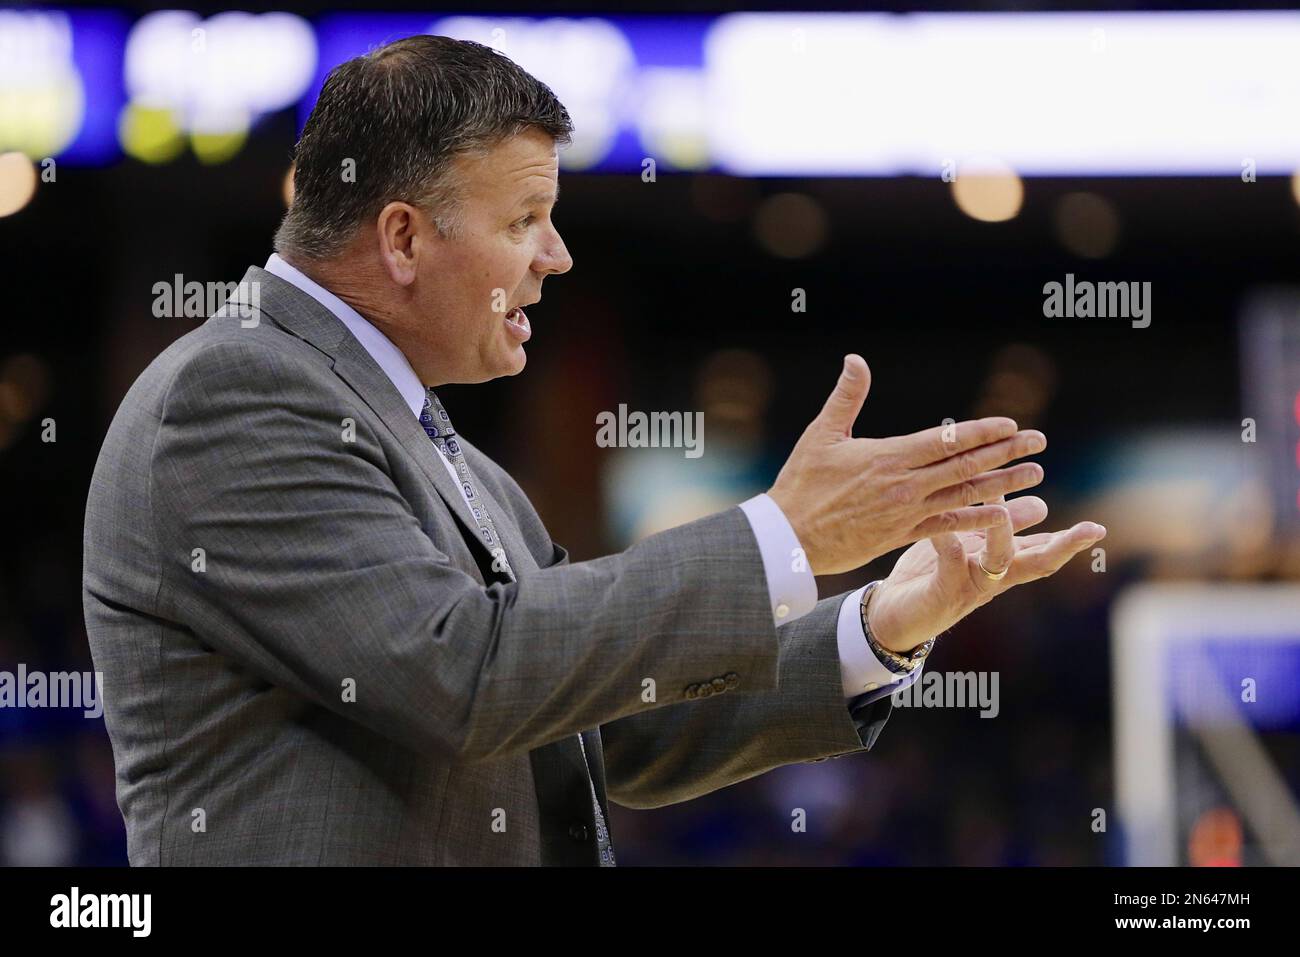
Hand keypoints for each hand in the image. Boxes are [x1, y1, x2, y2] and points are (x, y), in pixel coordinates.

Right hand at [769, 354, 1046, 574]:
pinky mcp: (902, 535)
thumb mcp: (822, 434)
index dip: (982, 431)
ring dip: (1004, 485)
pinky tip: (1005, 515)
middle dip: (1007, 452)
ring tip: (1035, 475)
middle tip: (1039, 442)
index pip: (947, 439)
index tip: (1011, 424)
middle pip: (966, 465)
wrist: (789, 537)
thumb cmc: (801, 484)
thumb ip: (846, 396)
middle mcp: (905, 484)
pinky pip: (948, 526)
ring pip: (965, 495)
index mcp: (889, 455)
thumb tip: (856, 359)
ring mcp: (907, 512)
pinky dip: (978, 520)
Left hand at [865, 494, 1106, 652]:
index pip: (1043, 550)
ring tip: (1008, 512)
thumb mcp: (972, 544)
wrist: (895, 610)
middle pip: (1036, 562)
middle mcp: (993, 575)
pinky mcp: (944, 591)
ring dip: (1004, 535)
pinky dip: (950, 540)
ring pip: (998, 561)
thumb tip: (1038, 502)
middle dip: (1063, 546)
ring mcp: (971, 585)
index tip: (1098, 528)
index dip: (1071, 541)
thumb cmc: (936, 571)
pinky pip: (951, 561)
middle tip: (1089, 532)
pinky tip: (948, 524)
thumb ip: (1001, 526)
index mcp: (1003, 563)